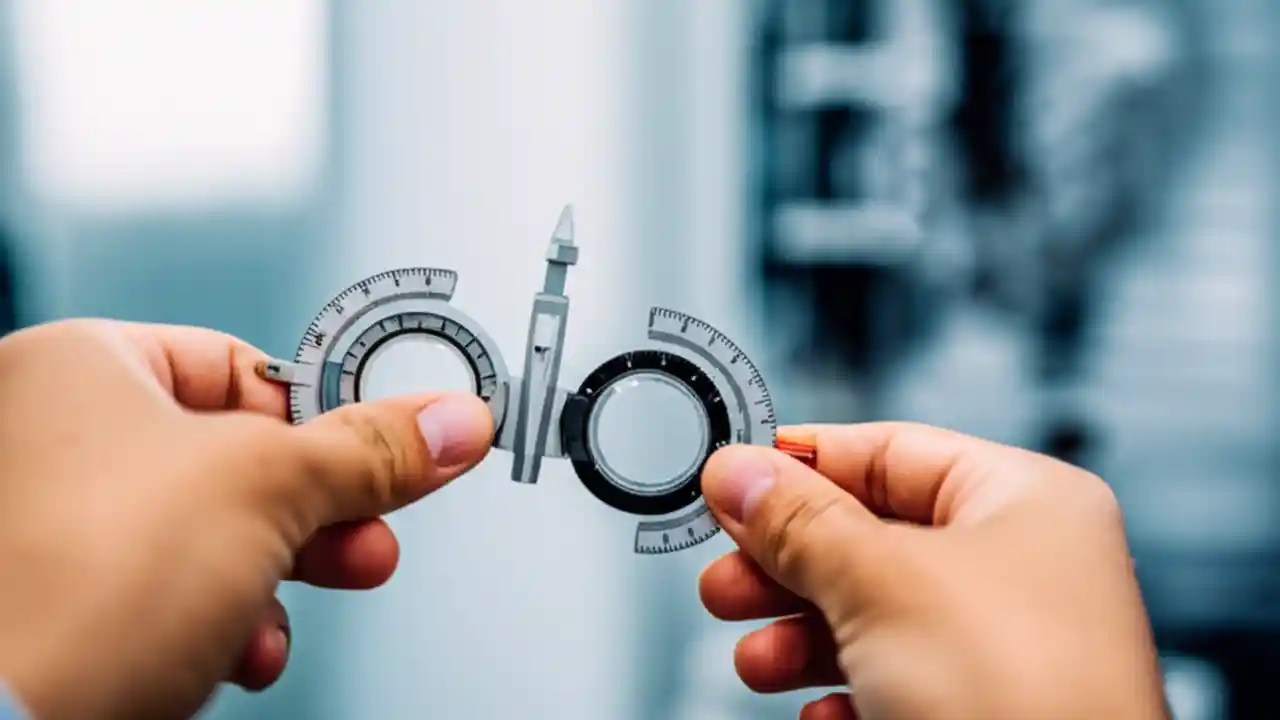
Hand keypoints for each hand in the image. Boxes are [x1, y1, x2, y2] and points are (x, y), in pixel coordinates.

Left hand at [0, 320, 492, 718]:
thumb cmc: (80, 585)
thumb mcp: (269, 486)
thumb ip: (372, 449)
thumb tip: (452, 422)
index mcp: (82, 368)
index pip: (246, 369)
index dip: (325, 415)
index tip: (385, 449)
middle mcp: (55, 437)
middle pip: (239, 458)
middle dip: (315, 513)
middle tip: (363, 532)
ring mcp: (56, 526)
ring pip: (214, 534)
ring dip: (273, 577)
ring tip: (284, 606)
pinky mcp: (68, 602)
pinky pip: (173, 592)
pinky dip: (220, 619)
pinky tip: (233, 650)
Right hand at [698, 423, 1166, 718]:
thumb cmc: (1026, 701)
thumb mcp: (882, 583)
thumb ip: (799, 521)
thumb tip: (739, 472)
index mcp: (1025, 503)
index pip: (890, 450)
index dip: (803, 462)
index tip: (732, 479)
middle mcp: (1021, 568)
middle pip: (869, 537)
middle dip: (786, 565)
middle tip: (726, 578)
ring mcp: (1004, 646)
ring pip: (874, 617)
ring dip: (800, 637)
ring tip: (758, 657)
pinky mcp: (985, 710)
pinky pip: (894, 683)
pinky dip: (844, 693)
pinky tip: (819, 712)